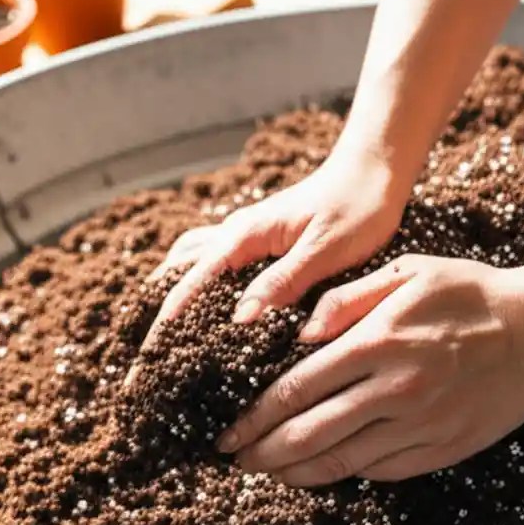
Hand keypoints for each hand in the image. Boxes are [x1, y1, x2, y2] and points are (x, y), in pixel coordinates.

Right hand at [145, 152, 411, 341]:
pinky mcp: (259, 239)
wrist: (374, 171)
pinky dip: (196, 280)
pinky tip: (203, 306)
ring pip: (191, 261)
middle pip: (180, 270)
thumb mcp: (324, 251)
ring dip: (172, 291)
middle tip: (149, 353)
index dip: (170, 318)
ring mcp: (246, 234)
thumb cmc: (357, 208)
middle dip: (159, 308)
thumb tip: (240, 319)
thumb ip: (283, 282)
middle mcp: (236, 232)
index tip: (152, 352)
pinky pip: (214, 259)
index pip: (193, 280)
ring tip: (163, 333)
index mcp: (246, 235)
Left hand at [221, 254, 523, 486]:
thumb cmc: (471, 293)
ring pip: (343, 461)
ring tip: (271, 473)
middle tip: (236, 461)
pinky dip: (348, 472)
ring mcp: (421, 425)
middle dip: (264, 454)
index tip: (228, 432)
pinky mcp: (444, 448)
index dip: (254, 418)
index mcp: (379, 342)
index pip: (296, 390)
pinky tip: (328, 468)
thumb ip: (347, 299)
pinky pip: (383, 470)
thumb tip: (297, 334)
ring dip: (298, 472)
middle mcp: (395, 389)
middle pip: (309, 435)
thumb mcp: (408, 272)